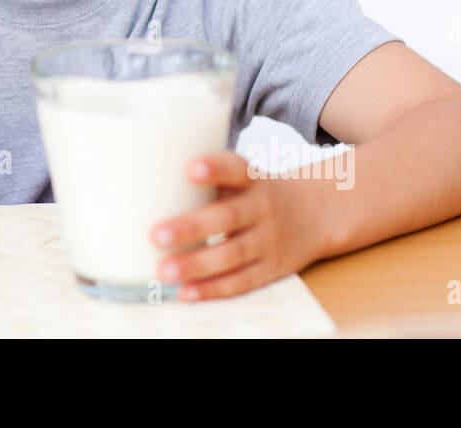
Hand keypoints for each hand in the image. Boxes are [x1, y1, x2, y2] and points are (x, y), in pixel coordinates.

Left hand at [150, 151, 329, 300]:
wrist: (316, 213)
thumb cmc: (257, 192)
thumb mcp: (244, 176)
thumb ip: (208, 180)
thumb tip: (144, 186)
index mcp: (253, 180)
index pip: (235, 169)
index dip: (214, 168)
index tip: (189, 169)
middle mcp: (263, 208)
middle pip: (227, 217)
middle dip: (191, 227)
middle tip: (156, 235)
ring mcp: (269, 240)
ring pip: (232, 254)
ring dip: (197, 265)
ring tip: (164, 270)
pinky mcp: (271, 268)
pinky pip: (241, 280)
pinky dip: (213, 289)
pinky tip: (186, 292)